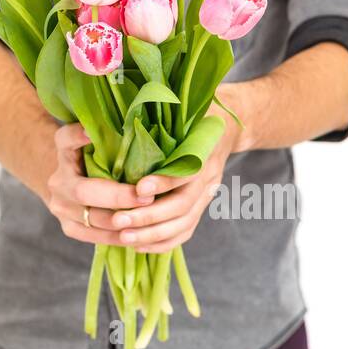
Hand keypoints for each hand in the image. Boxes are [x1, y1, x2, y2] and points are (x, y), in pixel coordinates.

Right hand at [46, 122, 155, 243]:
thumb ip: (110, 138)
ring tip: (147, 219)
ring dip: (121, 220)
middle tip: (145, 197)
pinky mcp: (68, 227)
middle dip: (117, 196)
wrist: (70, 186)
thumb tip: (140, 127)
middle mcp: (58, 180)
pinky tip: (136, 233)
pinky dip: (116, 236)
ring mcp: (60, 206)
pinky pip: (93, 236)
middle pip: (83, 191)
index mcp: (64, 152)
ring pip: (91, 218)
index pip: (64, 139)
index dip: (76, 136)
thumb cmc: (96, 161)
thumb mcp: (98, 145)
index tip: (90, 133)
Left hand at [110, 83, 249, 252]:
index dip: (164, 183)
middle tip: (118, 220)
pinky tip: (137, 244)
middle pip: (182, 206)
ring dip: (151, 234)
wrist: (229, 124)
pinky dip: (162, 242)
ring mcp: (206, 195)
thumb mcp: (186, 104)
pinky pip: (185, 232)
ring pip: (182, 224)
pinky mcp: (201, 206)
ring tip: (123, 236)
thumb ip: (163, 107)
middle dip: (148, 216)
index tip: (139, 188)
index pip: (186, 174)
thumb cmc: (197, 110)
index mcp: (204, 152)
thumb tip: (128, 103)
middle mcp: (208, 178)